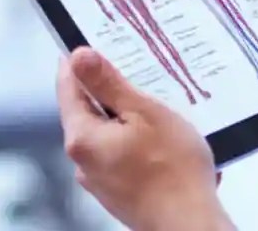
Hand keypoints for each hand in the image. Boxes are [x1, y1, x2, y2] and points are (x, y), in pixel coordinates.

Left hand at [57, 48, 233, 230]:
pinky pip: (120, 155)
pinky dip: (135, 141)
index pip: (67, 89)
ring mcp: (100, 181)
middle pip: (86, 113)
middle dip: (107, 92)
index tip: (85, 44)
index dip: (75, 64)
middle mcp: (83, 162)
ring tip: (155, 107)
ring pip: (106, 135)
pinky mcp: (118, 192)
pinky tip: (161, 140)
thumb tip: (79, 56)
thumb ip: (108, 84)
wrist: (189, 224)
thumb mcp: (144, 112)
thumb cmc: (173, 170)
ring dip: (125, 118)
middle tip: (131, 70)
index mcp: (82, 138)